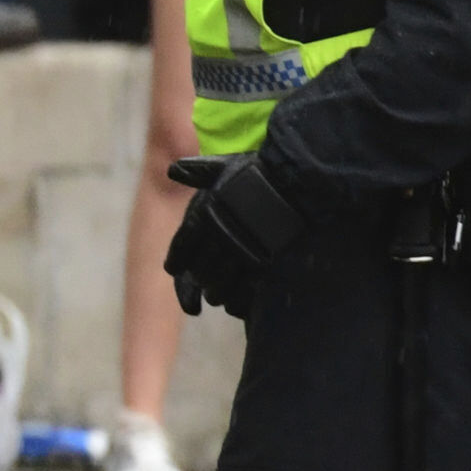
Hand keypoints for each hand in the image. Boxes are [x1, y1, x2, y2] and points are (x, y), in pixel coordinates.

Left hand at [163, 153, 301, 318]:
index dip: (176, 259)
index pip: (182, 246)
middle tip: (199, 283)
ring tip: (215, 295)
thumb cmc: (260, 172)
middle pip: (200, 269)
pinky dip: (237, 300)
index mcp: (203, 216)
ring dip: (215, 292)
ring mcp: (241, 253)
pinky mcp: (265, 264)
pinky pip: (244, 290)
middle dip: (198, 278)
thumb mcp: (224, 166)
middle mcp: (218, 237)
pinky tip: (236, 303)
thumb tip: (173, 169)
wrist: (298, 181)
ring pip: (219, 284)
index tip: (173, 268)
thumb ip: (197, 171)